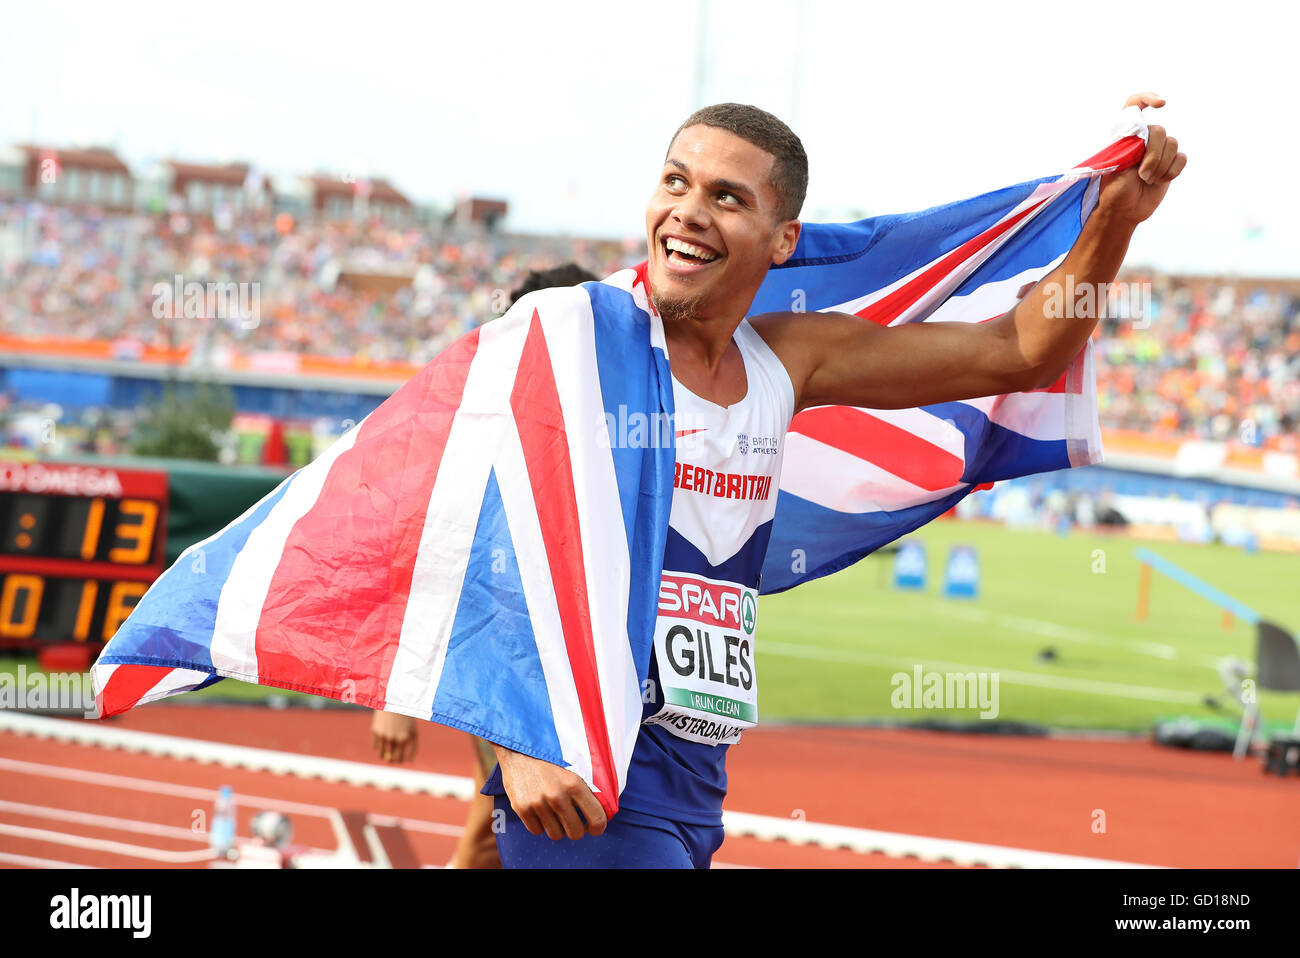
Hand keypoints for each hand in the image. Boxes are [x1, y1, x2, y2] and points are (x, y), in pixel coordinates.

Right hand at [370, 710, 416, 762]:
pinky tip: (382, 741)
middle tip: (392, 758)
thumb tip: (411, 762)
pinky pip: (375, 746)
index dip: (399, 761)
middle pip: (390, 758)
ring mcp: (383, 735)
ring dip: (384, 755)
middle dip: (391, 760)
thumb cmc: (407, 719)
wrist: (394, 703)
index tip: (399, 759)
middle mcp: (393, 738)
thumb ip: (414, 748)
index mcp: (404, 739)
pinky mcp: (375, 731)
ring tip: (387, 750)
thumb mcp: (413, 731)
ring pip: (381, 754)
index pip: (400, 759)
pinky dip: (378, 747)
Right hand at [493, 744, 607, 840]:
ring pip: (556, 835)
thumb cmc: (551, 757)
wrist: (519, 747)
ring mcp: (538, 803)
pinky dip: (540, 824)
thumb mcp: (574, 767)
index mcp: (574, 783)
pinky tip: (541, 810)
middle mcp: (557, 795)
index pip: (596, 819)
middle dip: (577, 829)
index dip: (598, 827)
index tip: (594, 827)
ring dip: (558, 827)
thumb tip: (602, 813)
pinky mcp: (521, 808)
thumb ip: (588, 788)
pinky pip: (537, 831)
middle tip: (574, 820)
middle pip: (576, 833)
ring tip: (556, 813)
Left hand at [1097, 92, 1186, 224]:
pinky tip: (1159, 180)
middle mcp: (1143, 139)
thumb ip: (1130, 143)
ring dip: (1161, 166)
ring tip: (1147, 179)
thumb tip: (1145, 128)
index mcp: (1125, 135)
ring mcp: (1158, 150)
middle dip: (1153, 155)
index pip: (1134, 105)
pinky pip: (1181, 158)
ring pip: (1173, 144)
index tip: (1161, 104)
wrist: (1124, 210)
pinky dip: (1171, 171)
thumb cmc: (1114, 188)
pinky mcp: (1170, 163)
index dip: (1147, 98)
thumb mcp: (1116, 164)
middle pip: (1159, 131)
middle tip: (1141, 174)